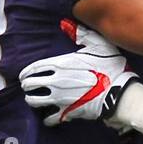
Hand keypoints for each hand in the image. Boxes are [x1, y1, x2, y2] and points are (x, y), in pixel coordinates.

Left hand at [20, 23, 135, 126]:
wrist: (119, 92)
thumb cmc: (110, 68)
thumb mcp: (99, 45)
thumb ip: (81, 34)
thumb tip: (65, 24)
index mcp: (60, 64)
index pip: (34, 68)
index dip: (25, 72)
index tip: (23, 75)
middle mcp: (56, 82)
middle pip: (30, 85)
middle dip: (27, 85)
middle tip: (28, 87)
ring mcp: (60, 98)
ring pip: (35, 101)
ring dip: (32, 100)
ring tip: (33, 100)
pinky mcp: (67, 113)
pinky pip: (50, 118)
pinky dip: (46, 119)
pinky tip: (46, 118)